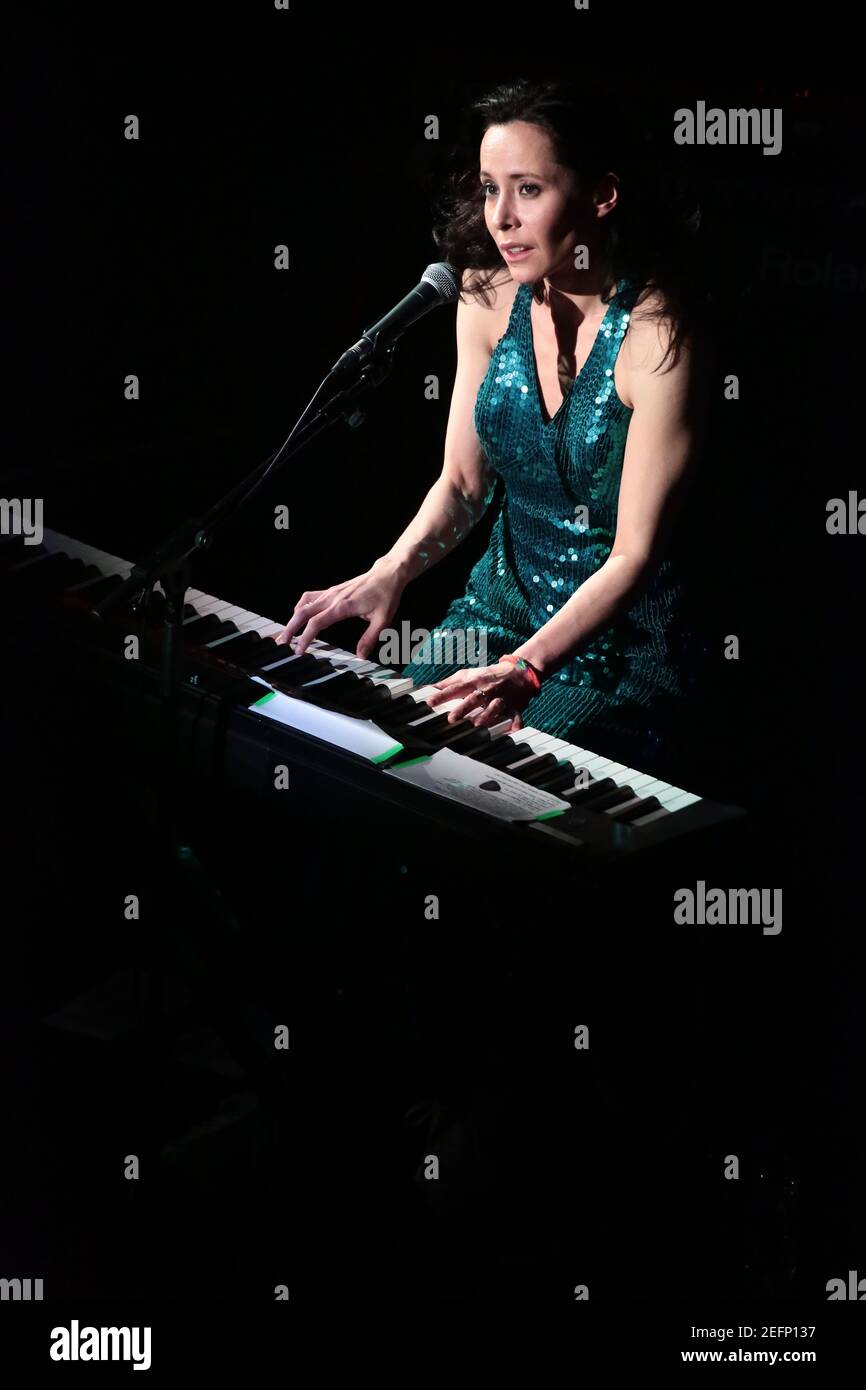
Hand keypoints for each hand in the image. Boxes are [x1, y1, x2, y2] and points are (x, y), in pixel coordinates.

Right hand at [275, 558, 404, 657]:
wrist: (387, 574)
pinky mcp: (332, 590)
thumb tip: (361, 655)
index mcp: (342, 607)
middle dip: (290, 629)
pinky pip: (310, 597)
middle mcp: (332, 598)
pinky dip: (301, 606)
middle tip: (281, 643)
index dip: (306, 638)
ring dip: (292, 618)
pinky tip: (298, 614)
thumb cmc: (385, 594)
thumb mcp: (383, 620)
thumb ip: (370, 638)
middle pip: (303, 613)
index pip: (316, 623)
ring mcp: (331, 593)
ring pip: (304, 605)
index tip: (299, 650)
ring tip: (286, 632)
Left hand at [425, 660, 535, 731]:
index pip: (456, 688)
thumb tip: (427, 689)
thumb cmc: (487, 676)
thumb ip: (448, 683)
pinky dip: (516, 723)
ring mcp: (501, 698)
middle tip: (452, 718)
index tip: (430, 702)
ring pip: (495, 706)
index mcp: (474, 681)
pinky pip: (516, 715)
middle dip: (463, 708)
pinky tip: (513, 730)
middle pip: (474, 698)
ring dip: (487, 715)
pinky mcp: (514, 707)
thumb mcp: (467, 675)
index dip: (442, 695)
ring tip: (478, 725)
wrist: (518, 672)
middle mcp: (487, 689)